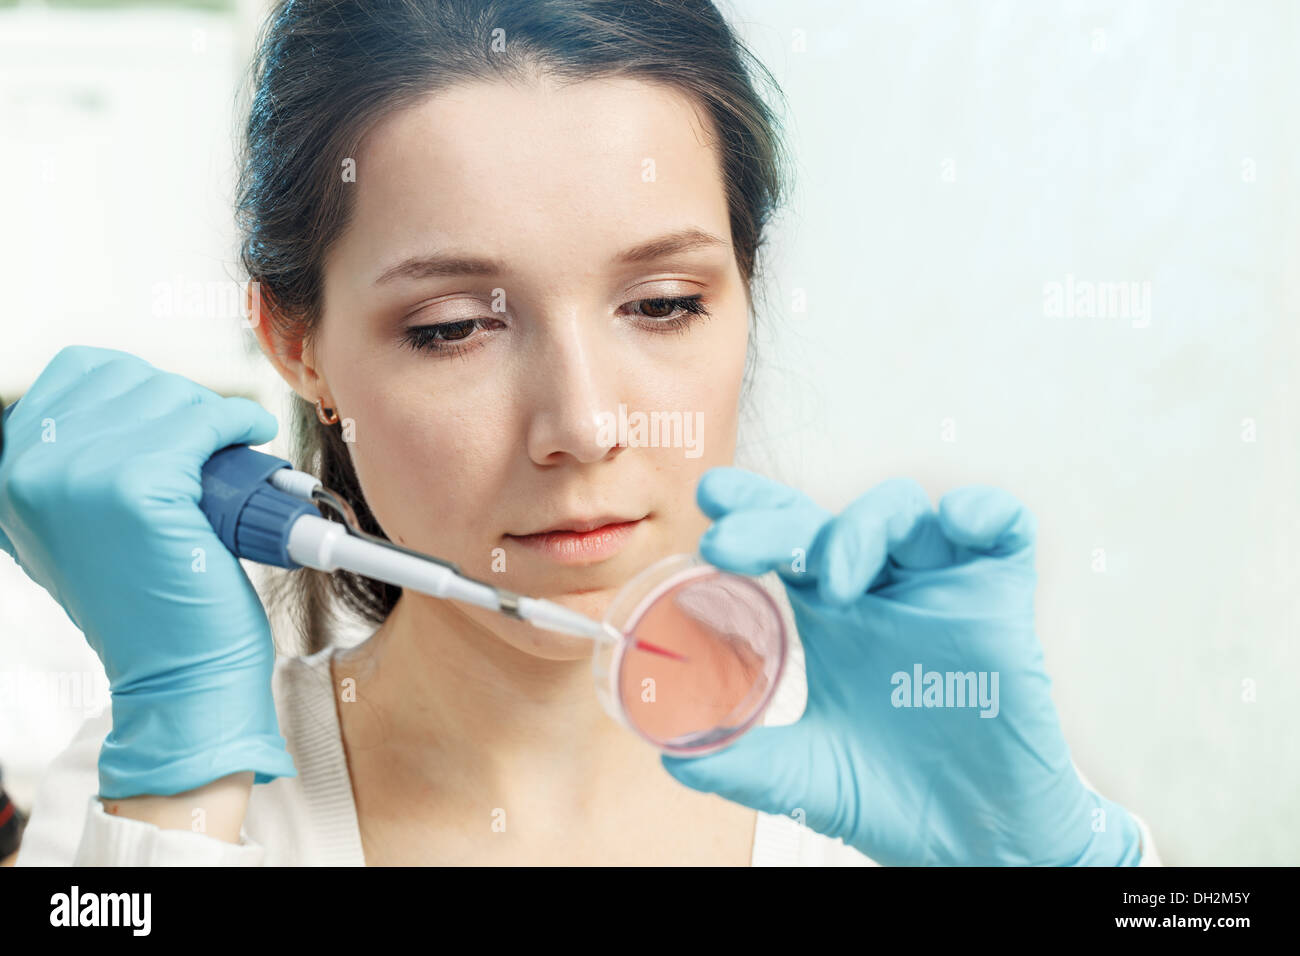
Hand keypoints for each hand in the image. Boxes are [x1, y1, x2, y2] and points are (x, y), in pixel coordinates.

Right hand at [0, 346, 295, 798]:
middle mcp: (29, 469)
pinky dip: (238, 423)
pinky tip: (250, 436)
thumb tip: (139, 399)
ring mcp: (79, 476)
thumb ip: (83, 463)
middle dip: (183, 403)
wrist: (178, 672)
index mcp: (10, 473)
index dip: (143, 387)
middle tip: (211, 443)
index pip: (79, 372)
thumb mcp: (84, 522)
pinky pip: (204, 422)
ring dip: (213, 417)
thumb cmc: (150, 600)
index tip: (179, 416)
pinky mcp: (136, 488)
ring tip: (228, 453)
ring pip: (171, 398)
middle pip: (129, 378)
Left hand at [660, 467, 1141, 865]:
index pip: (785, 539)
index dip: (751, 511)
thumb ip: (742, 763)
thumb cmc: (893, 801)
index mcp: (830, 614)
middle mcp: (882, 590)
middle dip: (776, 516)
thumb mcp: (803, 779)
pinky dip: (983, 512)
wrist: (975, 844)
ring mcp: (942, 589)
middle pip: (828, 519)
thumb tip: (670, 754)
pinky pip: (1003, 530)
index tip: (709, 499)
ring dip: (863, 525)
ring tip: (838, 579)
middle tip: (729, 542)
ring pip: (904, 511)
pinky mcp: (1002, 601)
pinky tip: (956, 521)